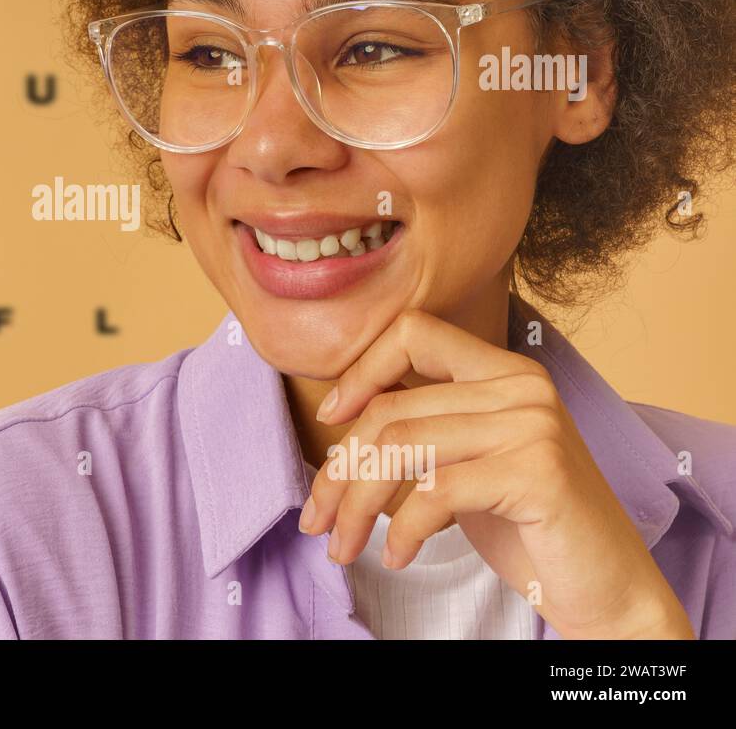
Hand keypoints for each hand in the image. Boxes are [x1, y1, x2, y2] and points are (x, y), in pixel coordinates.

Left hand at [297, 309, 694, 638]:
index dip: (360, 371)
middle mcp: (522, 386)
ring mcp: (532, 425)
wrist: (607, 590)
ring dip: (356, 505)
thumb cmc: (528, 529)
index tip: (329, 419)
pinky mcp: (537, 472)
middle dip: (340, 470)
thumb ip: (424, 427)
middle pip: (391, 409)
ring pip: (400, 448)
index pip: (412, 333)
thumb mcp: (468, 462)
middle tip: (317, 521)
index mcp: (504, 371)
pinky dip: (403, 530)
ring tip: (342, 547)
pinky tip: (397, 556)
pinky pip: (434, 492)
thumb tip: (339, 417)